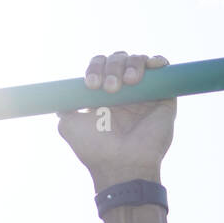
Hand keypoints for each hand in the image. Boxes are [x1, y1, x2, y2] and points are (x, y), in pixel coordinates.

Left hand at [56, 52, 175, 187]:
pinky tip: (152, 66)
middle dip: (112, 67)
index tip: (92, 84)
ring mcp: (145, 94)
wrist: (122, 164)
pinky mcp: (164, 98)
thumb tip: (59, 95)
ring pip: (139, 60)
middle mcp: (124, 92)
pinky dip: (158, 61)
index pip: (100, 66)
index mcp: (103, 96)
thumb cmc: (95, 148)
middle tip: (109, 88)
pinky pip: (164, 70)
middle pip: (118, 59)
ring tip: (129, 82)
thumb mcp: (68, 125)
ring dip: (131, 64)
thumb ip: (64, 106)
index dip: (95, 67)